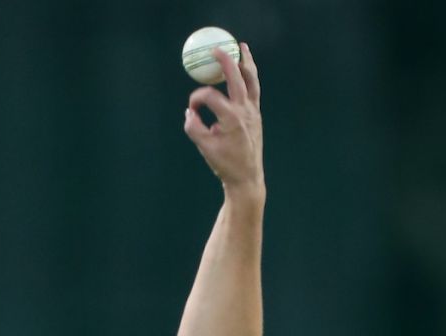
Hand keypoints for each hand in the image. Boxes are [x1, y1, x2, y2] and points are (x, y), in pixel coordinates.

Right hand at [184, 43, 263, 191]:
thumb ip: (194, 129)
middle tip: (215, 50)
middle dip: (225, 61)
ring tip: (242, 47)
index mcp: (231, 119)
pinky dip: (250, 75)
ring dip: (246, 62)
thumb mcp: (205, 149)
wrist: (246, 177)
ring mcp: (253, 111)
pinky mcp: (256, 114)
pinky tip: (246, 67)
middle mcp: (244, 110)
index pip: (210, 97)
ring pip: (251, 80)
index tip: (191, 108)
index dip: (197, 99)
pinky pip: (254, 89)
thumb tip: (189, 113)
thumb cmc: (225, 164)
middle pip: (235, 77)